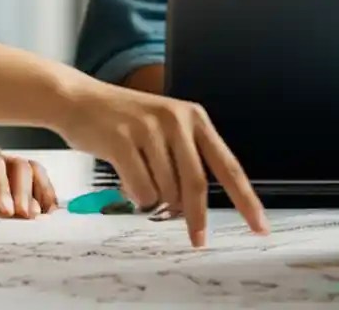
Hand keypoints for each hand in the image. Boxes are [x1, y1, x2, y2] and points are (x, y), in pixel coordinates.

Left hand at [0, 139, 56, 218]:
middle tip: (25, 217)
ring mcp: (9, 164)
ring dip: (40, 191)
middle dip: (24, 192)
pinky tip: (49, 211)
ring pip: (33, 169)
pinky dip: (46, 193)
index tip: (5, 210)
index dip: (1, 186)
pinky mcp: (16, 174)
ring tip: (41, 216)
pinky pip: (37, 178)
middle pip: (19, 166)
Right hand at [56, 82, 268, 246]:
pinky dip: (136, 195)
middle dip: (197, 217)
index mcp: (194, 118)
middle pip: (196, 184)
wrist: (79, 100)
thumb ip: (185, 161)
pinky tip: (126, 178)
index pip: (227, 165)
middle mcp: (176, 120)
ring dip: (155, 199)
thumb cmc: (123, 121)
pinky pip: (140, 189)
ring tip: (139, 178)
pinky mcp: (122, 140)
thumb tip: (194, 208)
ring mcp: (148, 128)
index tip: (259, 225)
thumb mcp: (164, 130)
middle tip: (198, 239)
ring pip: (165, 191)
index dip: (245, 198)